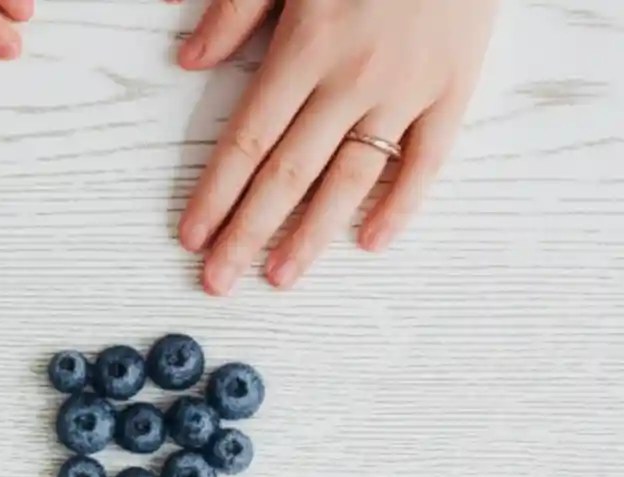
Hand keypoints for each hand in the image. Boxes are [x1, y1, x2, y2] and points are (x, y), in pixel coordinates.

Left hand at [174, 0, 497, 292]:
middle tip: (217, 281)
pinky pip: (427, 160)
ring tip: (280, 277)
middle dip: (247, 233)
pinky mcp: (455, 89)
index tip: (192, 237)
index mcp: (304, 48)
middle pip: (287, 174)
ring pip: (350, 179)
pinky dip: (401, 204)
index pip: (247, 141)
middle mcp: (351, 80)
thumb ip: (235, 8)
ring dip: (311, 235)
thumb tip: (188, 58)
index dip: (215, 195)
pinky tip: (370, 241)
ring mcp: (406, 90)